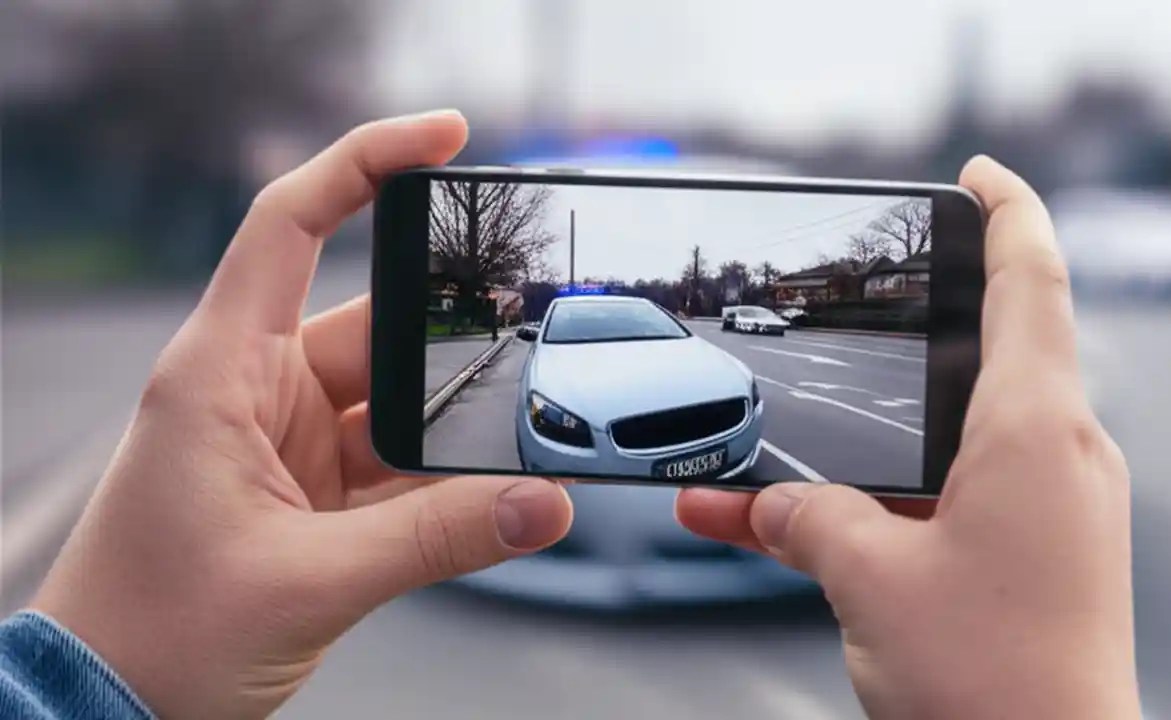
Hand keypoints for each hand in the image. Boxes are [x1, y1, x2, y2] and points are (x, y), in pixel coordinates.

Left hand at [31, 110, 573, 718]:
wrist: (112, 710)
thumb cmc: (154, 634)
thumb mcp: (308, 580)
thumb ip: (436, 539)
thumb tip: (541, 504)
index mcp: (221, 373)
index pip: (289, 225)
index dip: (365, 164)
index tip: (445, 138)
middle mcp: (255, 393)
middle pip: (375, 328)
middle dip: (451, 343)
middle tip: (527, 342)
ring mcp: (287, 446)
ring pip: (396, 406)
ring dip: (452, 431)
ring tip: (516, 446)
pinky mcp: (313, 496)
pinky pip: (397, 466)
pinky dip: (443, 482)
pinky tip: (487, 498)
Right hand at [676, 157, 1141, 719]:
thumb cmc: (992, 685)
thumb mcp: (867, 577)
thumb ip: (804, 517)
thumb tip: (761, 503)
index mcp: (1034, 432)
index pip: (1032, 281)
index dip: (1008, 211)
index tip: (978, 174)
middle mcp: (1052, 457)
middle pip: (980, 354)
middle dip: (910, 331)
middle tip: (857, 301)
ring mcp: (1040, 509)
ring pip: (935, 441)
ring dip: (855, 446)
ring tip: (758, 459)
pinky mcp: (1021, 556)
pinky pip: (932, 503)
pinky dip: (864, 507)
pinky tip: (770, 528)